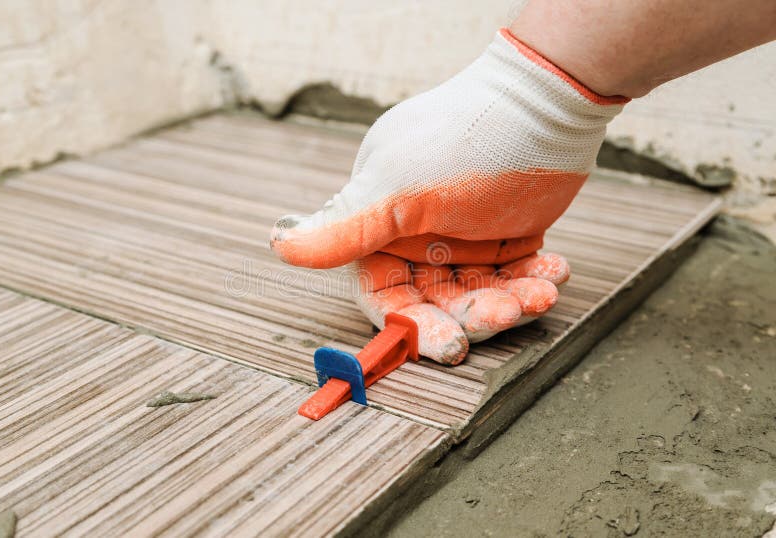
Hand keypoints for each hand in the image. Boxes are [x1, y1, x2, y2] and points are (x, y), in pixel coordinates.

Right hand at [271, 29, 625, 363]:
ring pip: (478, 294)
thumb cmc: (465, 137)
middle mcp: (416, 236)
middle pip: (434, 303)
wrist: (545, 99)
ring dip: (510, 300)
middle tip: (505, 314)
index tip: (451, 345)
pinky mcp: (504, 235)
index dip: (413, 328)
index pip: (384, 295)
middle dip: (471, 316)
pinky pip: (514, 275)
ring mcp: (461, 237)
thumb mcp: (398, 187)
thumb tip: (278, 243)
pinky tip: (555, 272)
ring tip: (542, 293)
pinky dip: (534, 280)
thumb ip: (345, 225)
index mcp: (380, 224)